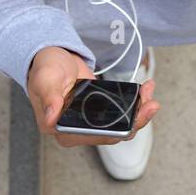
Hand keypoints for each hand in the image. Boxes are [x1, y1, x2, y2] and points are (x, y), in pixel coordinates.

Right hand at [27, 46, 159, 147]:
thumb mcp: (45, 79)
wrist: (52, 57)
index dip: (118, 130)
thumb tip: (51, 118)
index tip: (136, 115)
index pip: (96, 137)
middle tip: (151, 103)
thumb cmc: (44, 68)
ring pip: (120, 124)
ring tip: (149, 92)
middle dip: (136, 119)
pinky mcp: (99, 110)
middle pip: (113, 133)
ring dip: (138, 110)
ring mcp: (89, 121)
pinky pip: (120, 113)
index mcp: (61, 129)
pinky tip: (143, 90)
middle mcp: (77, 130)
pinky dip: (134, 103)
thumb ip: (49, 98)